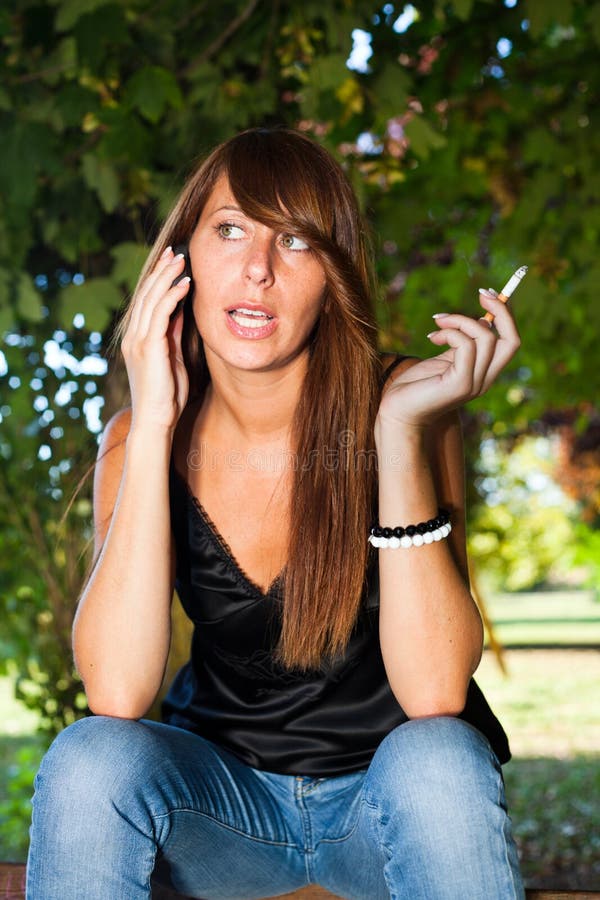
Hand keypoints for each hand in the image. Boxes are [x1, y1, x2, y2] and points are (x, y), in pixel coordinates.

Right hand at [121, 246, 191, 430]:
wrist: (156, 421)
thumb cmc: (167, 396)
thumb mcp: (174, 358)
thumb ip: (174, 335)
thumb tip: (182, 311)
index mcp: (137, 339)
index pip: (146, 301)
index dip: (158, 279)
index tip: (171, 261)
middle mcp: (134, 336)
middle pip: (146, 294)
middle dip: (161, 270)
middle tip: (176, 250)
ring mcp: (138, 341)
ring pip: (152, 299)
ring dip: (168, 277)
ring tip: (182, 259)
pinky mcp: (149, 347)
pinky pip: (161, 314)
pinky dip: (173, 296)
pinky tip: (185, 283)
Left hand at [376, 289, 520, 430]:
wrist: (397, 411)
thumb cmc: (416, 385)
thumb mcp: (445, 359)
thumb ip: (463, 344)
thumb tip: (482, 319)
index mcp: (484, 373)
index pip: (511, 342)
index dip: (505, 315)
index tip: (486, 294)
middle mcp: (485, 380)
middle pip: (512, 340)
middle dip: (500, 310)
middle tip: (480, 292)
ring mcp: (475, 384)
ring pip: (486, 337)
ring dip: (460, 320)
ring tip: (438, 323)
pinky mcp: (460, 384)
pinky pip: (466, 346)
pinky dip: (450, 333)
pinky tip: (432, 338)